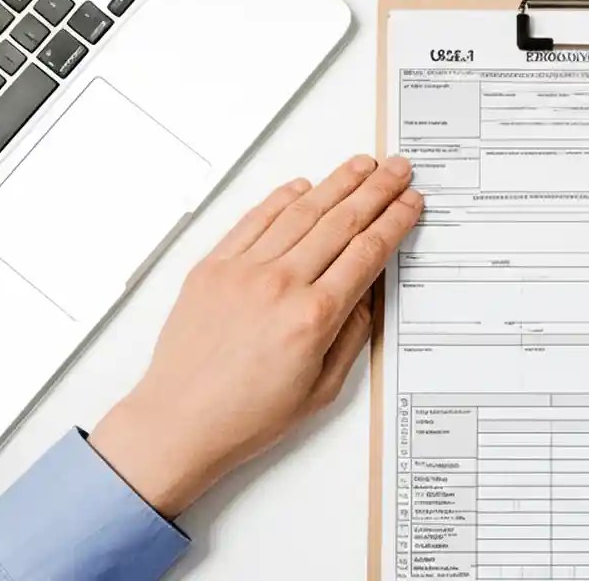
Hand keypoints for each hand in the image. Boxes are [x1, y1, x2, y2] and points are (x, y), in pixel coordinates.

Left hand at [90, 156, 421, 517]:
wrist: (178, 422)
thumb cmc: (247, 415)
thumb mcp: (323, 388)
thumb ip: (353, 334)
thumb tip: (369, 291)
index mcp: (313, 317)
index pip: (367, 252)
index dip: (394, 221)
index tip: (410, 203)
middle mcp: (279, 285)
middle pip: (341, 221)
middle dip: (376, 191)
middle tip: (397, 170)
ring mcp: (242, 271)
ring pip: (301, 211)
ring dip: (337, 183)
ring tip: (362, 165)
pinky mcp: (212, 267)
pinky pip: (254, 219)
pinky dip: (282, 198)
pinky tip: (304, 186)